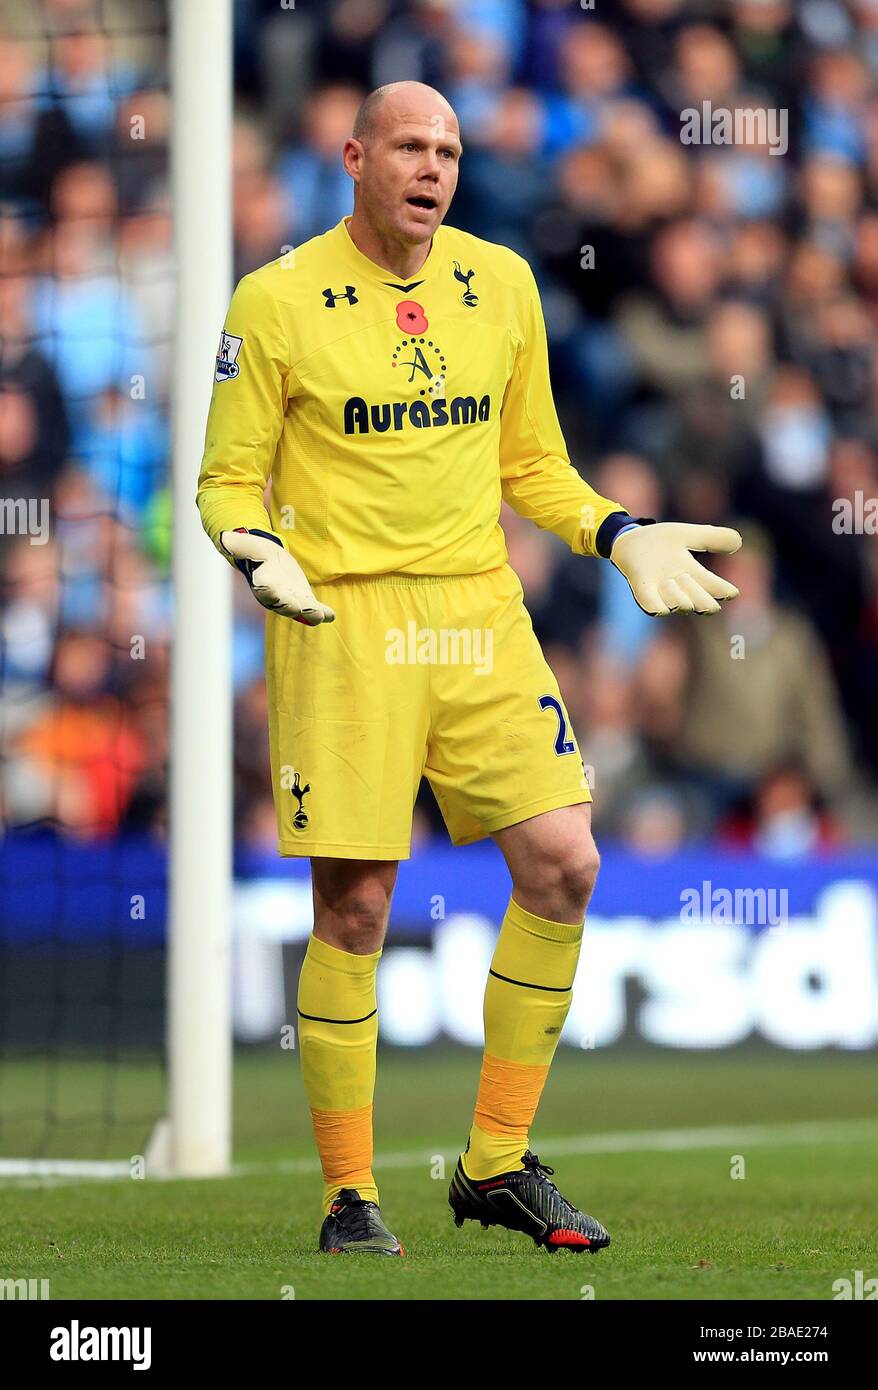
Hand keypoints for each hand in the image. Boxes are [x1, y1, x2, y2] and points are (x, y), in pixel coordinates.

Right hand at [220, 529, 334, 625]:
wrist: (268, 560)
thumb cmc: (255, 552)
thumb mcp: (247, 545)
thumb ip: (237, 544)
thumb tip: (224, 538)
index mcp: (262, 582)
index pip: (263, 588)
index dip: (266, 589)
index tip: (266, 587)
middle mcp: (275, 596)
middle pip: (283, 604)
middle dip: (291, 606)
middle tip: (300, 608)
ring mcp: (290, 599)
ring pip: (300, 609)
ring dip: (310, 613)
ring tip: (321, 615)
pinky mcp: (303, 598)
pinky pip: (313, 607)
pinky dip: (322, 613)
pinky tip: (331, 615)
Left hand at [611, 522, 741, 615]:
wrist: (630, 539)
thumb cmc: (661, 540)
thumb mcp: (690, 534)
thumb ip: (713, 537)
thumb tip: (739, 541)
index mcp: (694, 574)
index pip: (714, 587)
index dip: (723, 591)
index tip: (731, 592)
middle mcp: (680, 587)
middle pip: (701, 603)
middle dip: (701, 596)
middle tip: (689, 578)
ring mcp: (661, 591)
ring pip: (680, 606)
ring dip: (679, 595)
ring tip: (670, 580)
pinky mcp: (643, 591)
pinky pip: (653, 608)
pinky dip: (659, 608)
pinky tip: (661, 607)